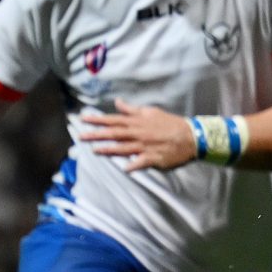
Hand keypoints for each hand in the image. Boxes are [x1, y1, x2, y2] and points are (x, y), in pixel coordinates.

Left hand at [78, 100, 198, 172]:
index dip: (98, 120)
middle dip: (97, 134)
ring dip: (109, 149)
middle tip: (81, 136)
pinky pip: (141, 162)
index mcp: (137, 122)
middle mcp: (139, 134)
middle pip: (115, 134)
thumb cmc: (170, 123)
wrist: (191, 136)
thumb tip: (117, 102)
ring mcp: (145, 146)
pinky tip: (124, 168)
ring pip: (124, 148)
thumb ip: (132, 110)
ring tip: (95, 150)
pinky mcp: (154, 158)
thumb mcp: (151, 112)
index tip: (83, 119)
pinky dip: (134, 165)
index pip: (113, 120)